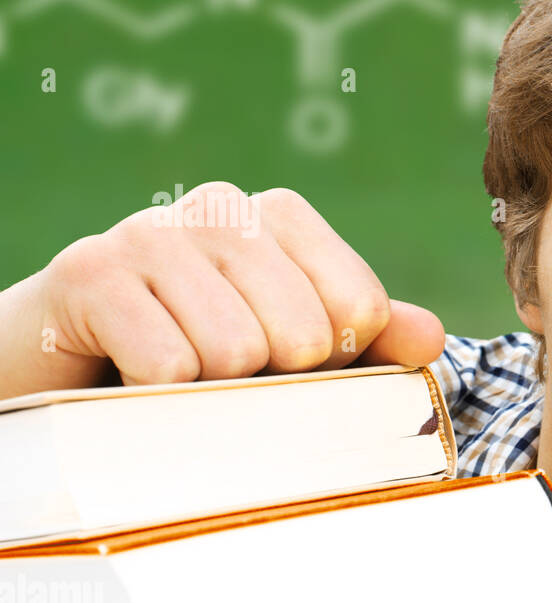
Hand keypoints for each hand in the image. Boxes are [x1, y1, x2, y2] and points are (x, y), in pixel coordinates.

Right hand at [29, 182, 444, 387]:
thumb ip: (369, 340)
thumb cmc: (200, 355)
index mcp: (281, 215)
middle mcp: (220, 206)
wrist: (67, 366)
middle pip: (305, 335)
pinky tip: (131, 374)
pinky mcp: (90, 272)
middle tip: (222, 371)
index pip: (362, 308)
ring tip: (177, 372)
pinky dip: (159, 396)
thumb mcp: (296, 350)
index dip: (332, 359)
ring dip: (212, 390)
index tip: (282, 358)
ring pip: (238, 353)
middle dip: (271, 378)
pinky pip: (170, 366)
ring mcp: (152, 231)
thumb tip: (432, 337)